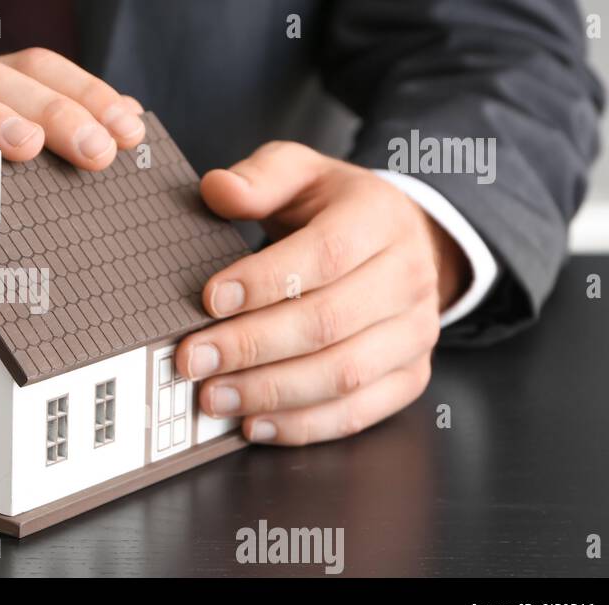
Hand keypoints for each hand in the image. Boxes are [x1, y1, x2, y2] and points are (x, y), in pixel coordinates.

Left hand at [175, 141, 469, 445]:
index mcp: (380, 218)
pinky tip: (253, 424)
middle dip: (251, 346)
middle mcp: (408, 276)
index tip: (210, 300)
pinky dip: (303, 426)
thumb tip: (219, 189)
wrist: (403, 241)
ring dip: (270, 392)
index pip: (325, 254)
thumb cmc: (337, 210)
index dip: (265, 281)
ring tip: (213, 397)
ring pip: (344, 374)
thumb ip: (260, 178)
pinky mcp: (410, 376)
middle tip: (193, 359)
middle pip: (328, 322)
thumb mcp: (302, 174)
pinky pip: (359, 412)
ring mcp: (415, 331)